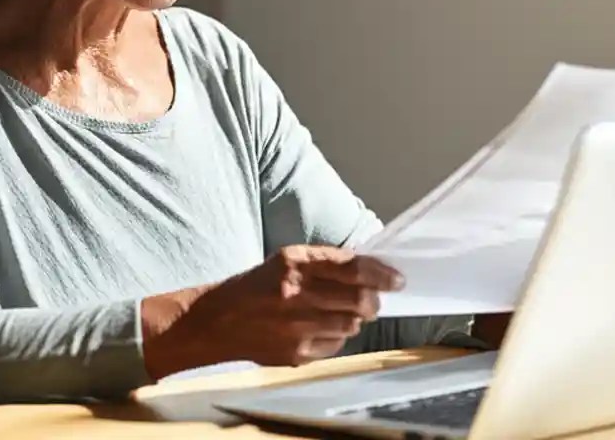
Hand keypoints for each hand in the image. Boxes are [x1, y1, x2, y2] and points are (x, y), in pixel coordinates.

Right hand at [141, 246, 403, 377]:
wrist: (217, 321)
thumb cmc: (257, 286)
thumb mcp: (286, 261)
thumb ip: (325, 264)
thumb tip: (370, 270)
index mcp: (294, 262)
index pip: (353, 267)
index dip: (381, 274)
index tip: (396, 279)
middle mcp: (295, 293)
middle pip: (358, 300)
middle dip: (373, 301)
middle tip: (373, 301)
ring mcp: (295, 326)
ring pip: (351, 325)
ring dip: (353, 319)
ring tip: (337, 313)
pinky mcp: (295, 352)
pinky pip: (335, 346)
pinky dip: (335, 338)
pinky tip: (318, 330)